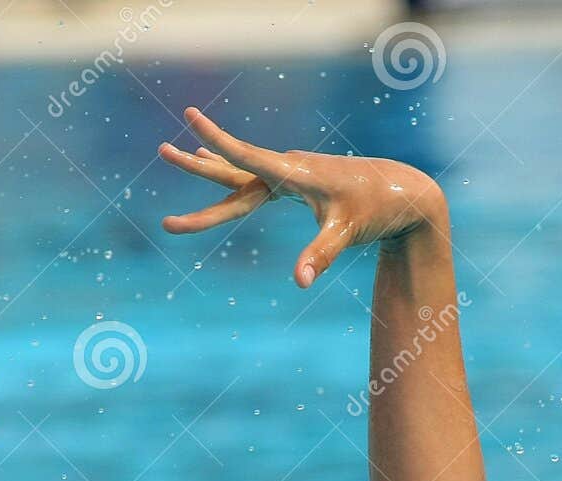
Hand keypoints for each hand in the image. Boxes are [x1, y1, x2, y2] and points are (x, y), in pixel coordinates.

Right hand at [158, 106, 445, 287]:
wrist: (400, 193)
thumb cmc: (374, 211)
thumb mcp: (346, 234)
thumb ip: (321, 255)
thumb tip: (299, 281)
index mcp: (294, 173)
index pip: (247, 157)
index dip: (217, 141)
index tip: (192, 118)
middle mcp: (287, 168)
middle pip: (233, 167)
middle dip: (196, 164)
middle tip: (161, 149)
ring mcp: (290, 174)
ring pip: (240, 171)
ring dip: (207, 164)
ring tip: (172, 151)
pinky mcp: (295, 182)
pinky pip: (256, 178)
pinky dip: (232, 172)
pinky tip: (215, 163)